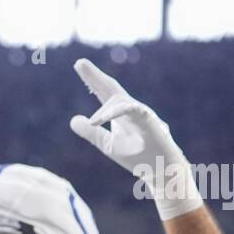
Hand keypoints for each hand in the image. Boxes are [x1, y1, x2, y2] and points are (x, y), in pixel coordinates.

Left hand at [69, 58, 201, 218]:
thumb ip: (91, 132)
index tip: (79, 64)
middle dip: (95, 76)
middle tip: (79, 63)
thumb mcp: (106, 144)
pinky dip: (117, 112)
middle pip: (110, 88)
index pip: (103, 92)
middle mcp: (129, 109)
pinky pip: (132, 110)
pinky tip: (101, 118)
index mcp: (119, 113)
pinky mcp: (149, 120)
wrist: (160, 171)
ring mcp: (140, 112)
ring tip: (94, 122)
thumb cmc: (137, 157)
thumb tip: (73, 119)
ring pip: (119, 101)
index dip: (91, 79)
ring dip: (103, 112)